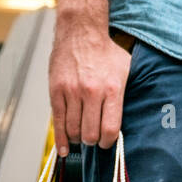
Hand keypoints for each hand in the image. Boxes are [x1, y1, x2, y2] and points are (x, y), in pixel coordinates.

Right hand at [48, 18, 130, 156]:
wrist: (81, 33)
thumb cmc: (106, 52)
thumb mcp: (125, 70)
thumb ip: (124, 94)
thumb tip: (122, 120)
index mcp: (112, 88)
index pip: (110, 128)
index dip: (109, 141)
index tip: (108, 142)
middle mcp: (92, 92)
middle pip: (90, 133)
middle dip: (93, 140)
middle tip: (94, 138)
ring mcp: (72, 92)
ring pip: (73, 130)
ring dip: (78, 138)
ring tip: (82, 135)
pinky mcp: (56, 91)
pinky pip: (57, 121)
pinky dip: (61, 139)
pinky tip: (65, 148)